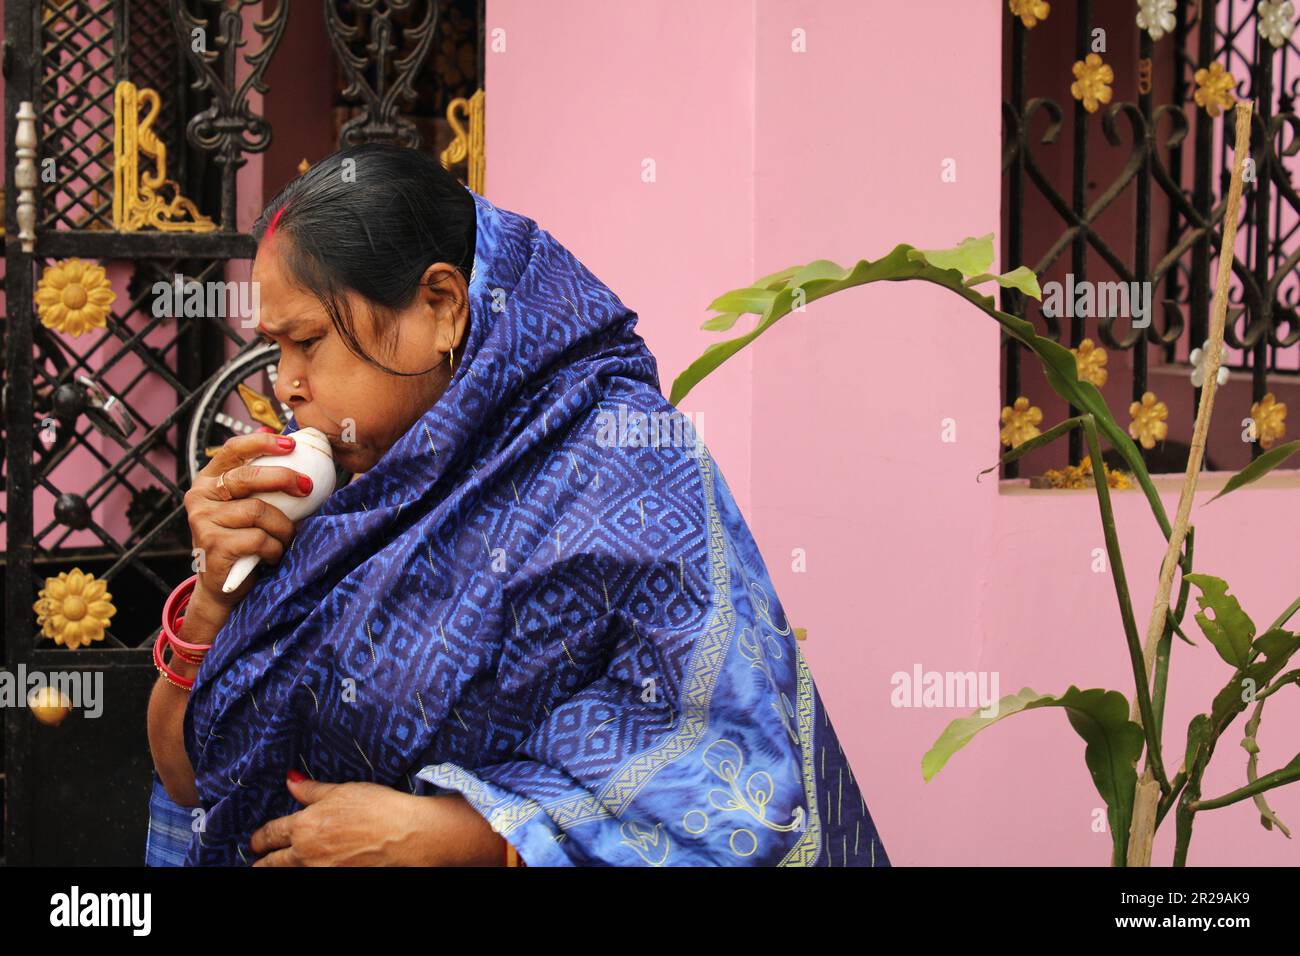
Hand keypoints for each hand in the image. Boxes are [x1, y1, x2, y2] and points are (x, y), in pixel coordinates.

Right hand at [185, 431, 311, 609]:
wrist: (222, 586)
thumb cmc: (244, 539)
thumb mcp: (247, 506)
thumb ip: (261, 482)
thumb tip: (295, 448)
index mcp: (209, 479)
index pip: (233, 449)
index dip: (262, 442)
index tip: (292, 445)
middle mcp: (200, 496)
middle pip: (248, 478)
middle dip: (283, 479)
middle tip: (307, 487)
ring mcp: (203, 521)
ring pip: (258, 511)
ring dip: (283, 527)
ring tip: (287, 538)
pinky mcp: (213, 545)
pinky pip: (258, 539)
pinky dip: (275, 548)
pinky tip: (273, 555)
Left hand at [249, 773, 504, 865]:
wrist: (408, 836)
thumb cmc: (380, 808)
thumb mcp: (344, 790)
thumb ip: (313, 790)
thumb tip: (290, 780)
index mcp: (305, 825)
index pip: (270, 834)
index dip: (259, 838)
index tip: (255, 841)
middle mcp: (306, 853)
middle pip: (272, 864)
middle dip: (262, 863)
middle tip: (258, 861)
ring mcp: (320, 871)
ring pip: (289, 874)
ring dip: (282, 869)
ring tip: (279, 867)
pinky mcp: (335, 880)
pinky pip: (311, 877)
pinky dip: (306, 871)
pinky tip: (310, 867)